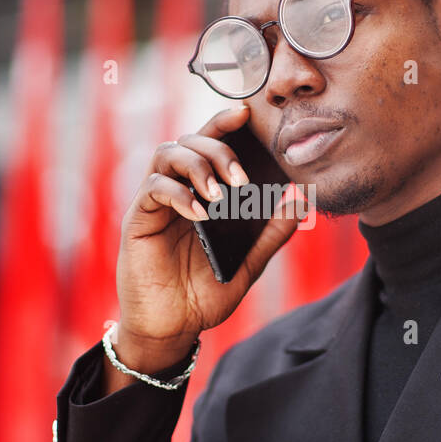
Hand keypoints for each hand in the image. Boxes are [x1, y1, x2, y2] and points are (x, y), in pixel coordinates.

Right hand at [107, 103, 306, 382]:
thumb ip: (272, 232)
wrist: (172, 327)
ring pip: (167, 154)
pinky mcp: (139, 219)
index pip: (210, 143)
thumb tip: (301, 199)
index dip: (224, 122)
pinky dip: (179, 194)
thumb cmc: (204, 293)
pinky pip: (154, 189)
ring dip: (197, 165)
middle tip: (242, 179)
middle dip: (218, 148)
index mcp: (201, 191)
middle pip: (189, 140)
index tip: (248, 114)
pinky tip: (201, 214)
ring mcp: (155, 202)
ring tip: (221, 193)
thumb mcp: (248, 262)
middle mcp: (177, 188)